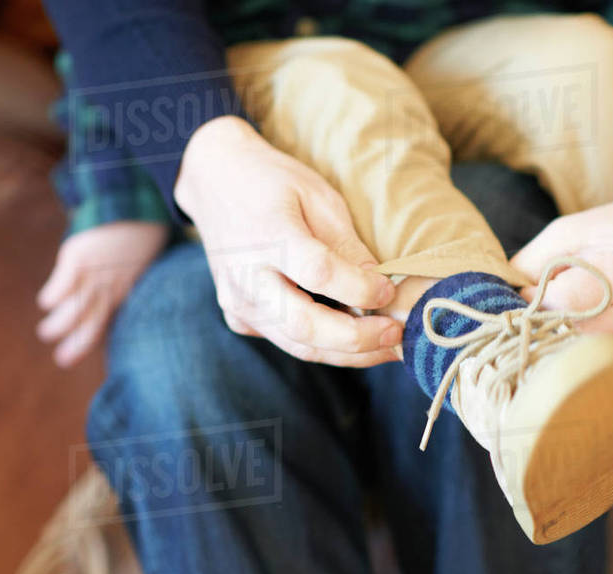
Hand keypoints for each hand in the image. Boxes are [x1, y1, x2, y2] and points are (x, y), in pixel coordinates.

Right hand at [37, 220, 168, 367]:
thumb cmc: (138, 240)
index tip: (78, 358)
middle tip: (62, 360)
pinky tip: (46, 303)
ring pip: (76, 307)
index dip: (93, 343)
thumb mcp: (139, 268)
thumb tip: (112, 306)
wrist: (136, 207)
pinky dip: (53, 295)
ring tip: (46, 333)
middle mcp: (111, 287)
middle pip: (93, 322)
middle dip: (77, 344)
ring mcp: (94, 273)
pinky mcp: (78, 256)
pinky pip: (63, 282)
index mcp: (126, 291)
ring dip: (59, 323)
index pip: (109, 324)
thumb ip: (125, 287)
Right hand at [174, 116, 400, 366]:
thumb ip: (345, 244)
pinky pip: (287, 341)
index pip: (318, 273)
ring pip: (298, 344)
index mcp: (267, 234)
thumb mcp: (317, 196)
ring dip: (348, 353)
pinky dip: (325, 346)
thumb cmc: (273, 183)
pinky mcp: (239, 317)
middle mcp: (247, 276)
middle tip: (397, 335)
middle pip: (304, 324)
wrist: (215, 181)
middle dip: (357, 338)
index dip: (359, 289)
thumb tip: (380, 285)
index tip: (390, 291)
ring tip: (387, 347)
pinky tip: (355, 342)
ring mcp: (238, 301)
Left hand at [510, 178, 612, 375]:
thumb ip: (531, 263)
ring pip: (586, 363)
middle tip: (536, 318)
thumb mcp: (572, 228)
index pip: (561, 304)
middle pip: (570, 339)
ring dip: (564, 349)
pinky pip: (609, 375)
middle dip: (544, 330)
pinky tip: (591, 339)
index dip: (534, 303)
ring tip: (564, 327)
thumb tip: (498, 300)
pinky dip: (591, 361)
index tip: (526, 298)